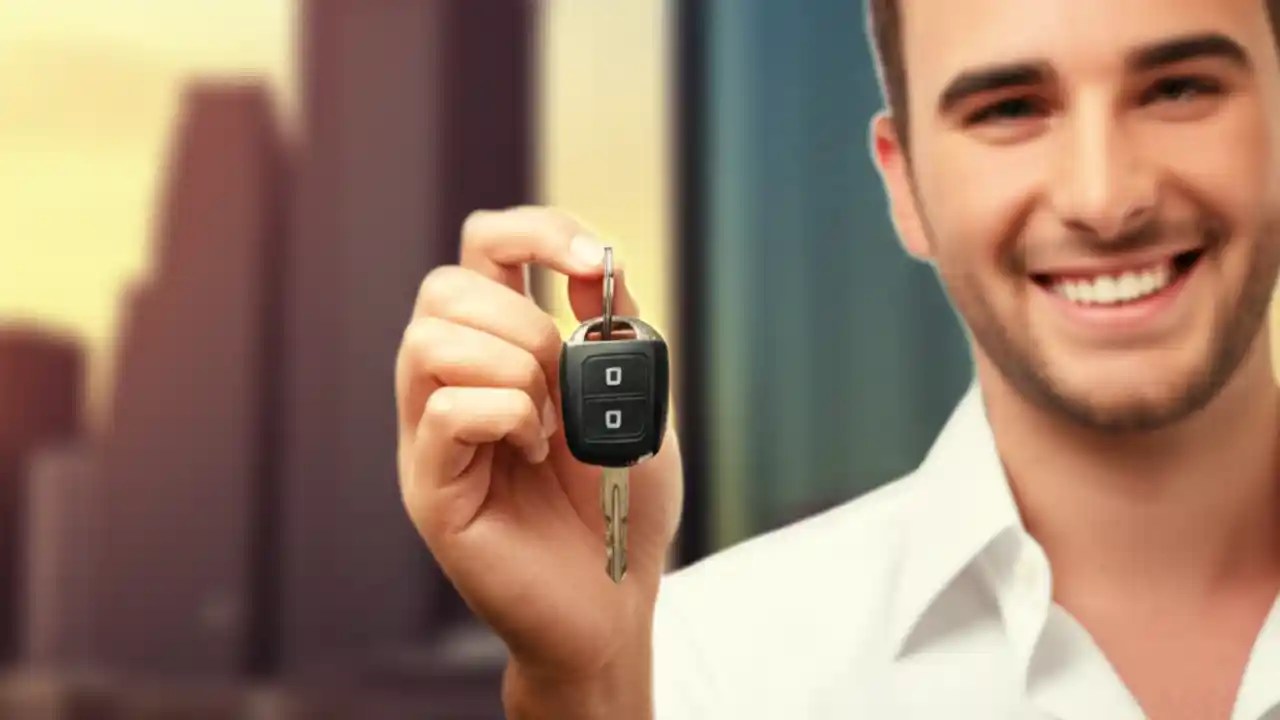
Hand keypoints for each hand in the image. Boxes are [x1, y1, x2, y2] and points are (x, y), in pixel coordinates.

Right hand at [395, 206, 683, 679]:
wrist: (617, 601)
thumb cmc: (621, 502)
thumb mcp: (636, 399)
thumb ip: (613, 330)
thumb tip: (592, 264)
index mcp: (500, 348)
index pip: (483, 247)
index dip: (533, 231)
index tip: (593, 263)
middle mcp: (453, 381)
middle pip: (442, 285)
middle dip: (523, 319)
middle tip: (566, 382)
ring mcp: (432, 433)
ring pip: (428, 339)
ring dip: (514, 368)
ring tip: (549, 425)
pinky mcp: (430, 485)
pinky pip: (443, 411)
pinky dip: (507, 417)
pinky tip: (534, 454)